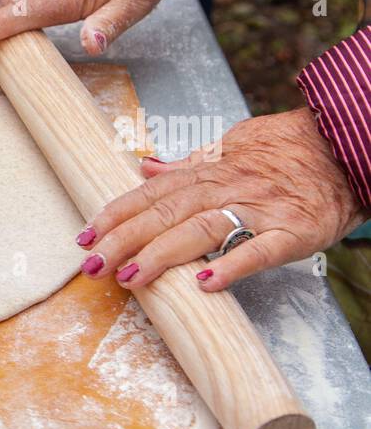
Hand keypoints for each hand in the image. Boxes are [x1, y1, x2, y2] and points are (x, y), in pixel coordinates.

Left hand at [77, 109, 368, 290]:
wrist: (349, 145)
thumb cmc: (287, 152)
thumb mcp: (232, 147)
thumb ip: (188, 164)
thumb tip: (144, 167)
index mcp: (209, 171)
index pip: (151, 193)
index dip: (116, 214)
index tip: (84, 235)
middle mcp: (228, 187)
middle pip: (166, 213)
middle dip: (124, 239)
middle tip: (92, 265)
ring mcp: (260, 208)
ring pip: (202, 229)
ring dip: (162, 254)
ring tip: (130, 277)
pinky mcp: (294, 230)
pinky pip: (260, 248)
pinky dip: (232, 265)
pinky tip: (205, 283)